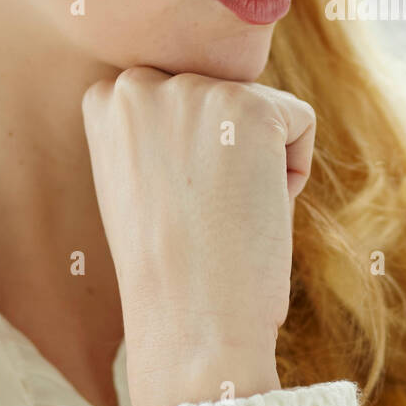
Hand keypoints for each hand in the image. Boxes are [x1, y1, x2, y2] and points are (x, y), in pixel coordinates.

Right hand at [81, 68, 316, 405]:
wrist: (191, 321)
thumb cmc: (170, 267)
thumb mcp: (139, 179)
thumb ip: (159, 128)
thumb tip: (210, 100)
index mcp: (105, 101)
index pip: (181, 99)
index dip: (191, 159)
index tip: (174, 206)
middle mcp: (139, 84)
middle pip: (222, 99)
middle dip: (226, 155)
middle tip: (200, 215)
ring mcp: (193, 91)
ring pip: (260, 110)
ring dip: (257, 162)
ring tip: (222, 214)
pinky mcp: (249, 107)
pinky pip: (300, 121)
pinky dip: (294, 170)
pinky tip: (254, 208)